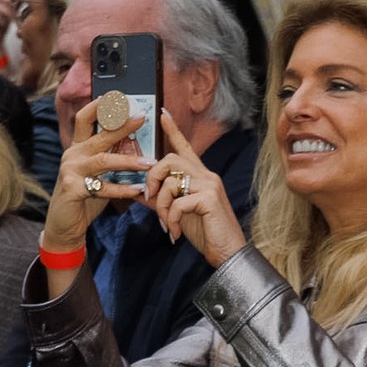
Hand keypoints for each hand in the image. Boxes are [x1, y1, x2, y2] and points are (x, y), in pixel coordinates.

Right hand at [42, 99, 154, 293]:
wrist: (65, 224)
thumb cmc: (85, 196)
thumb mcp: (99, 173)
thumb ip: (111, 157)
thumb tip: (134, 142)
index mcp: (78, 147)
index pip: (85, 119)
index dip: (99, 106)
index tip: (117, 97)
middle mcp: (73, 155)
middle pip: (99, 135)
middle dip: (121, 126)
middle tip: (141, 118)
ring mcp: (71, 171)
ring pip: (102, 161)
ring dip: (128, 161)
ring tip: (150, 162)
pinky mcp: (73, 190)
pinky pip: (101, 188)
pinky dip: (121, 190)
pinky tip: (138, 190)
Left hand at [143, 110, 246, 266]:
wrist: (228, 253)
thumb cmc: (206, 233)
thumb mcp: (178, 214)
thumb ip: (160, 200)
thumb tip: (138, 192)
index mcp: (201, 177)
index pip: (184, 148)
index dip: (173, 130)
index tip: (162, 113)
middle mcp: (207, 176)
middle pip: (170, 160)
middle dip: (153, 178)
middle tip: (151, 198)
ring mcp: (210, 186)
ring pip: (171, 182)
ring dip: (162, 207)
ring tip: (168, 224)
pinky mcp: (209, 199)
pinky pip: (178, 202)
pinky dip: (172, 219)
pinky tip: (176, 232)